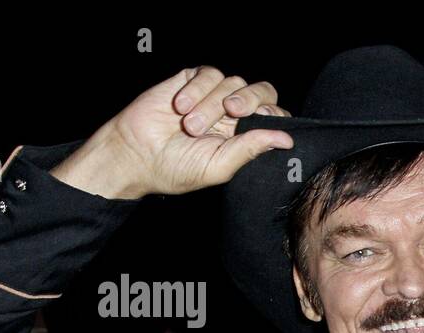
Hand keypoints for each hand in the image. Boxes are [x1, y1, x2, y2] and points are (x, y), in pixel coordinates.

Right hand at [52, 65, 293, 199]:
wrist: (135, 153)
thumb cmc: (177, 168)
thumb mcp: (219, 165)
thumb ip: (251, 149)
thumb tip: (287, 140)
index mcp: (245, 135)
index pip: (274, 116)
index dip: (272, 115)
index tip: (258, 123)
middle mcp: (234, 114)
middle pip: (262, 91)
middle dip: (250, 99)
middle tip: (231, 112)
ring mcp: (213, 95)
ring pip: (232, 82)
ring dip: (211, 104)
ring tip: (189, 126)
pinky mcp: (192, 80)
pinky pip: (208, 74)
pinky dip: (197, 89)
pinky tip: (180, 106)